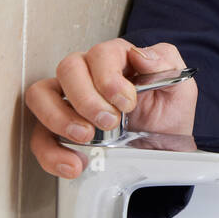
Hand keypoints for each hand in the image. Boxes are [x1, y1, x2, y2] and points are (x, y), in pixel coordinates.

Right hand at [25, 39, 196, 179]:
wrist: (164, 150)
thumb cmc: (167, 113)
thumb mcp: (179, 86)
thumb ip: (165, 63)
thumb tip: (141, 55)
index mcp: (117, 59)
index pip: (100, 54)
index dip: (108, 77)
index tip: (127, 102)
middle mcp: (88, 74)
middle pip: (68, 69)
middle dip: (86, 98)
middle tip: (109, 121)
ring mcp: (69, 101)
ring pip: (40, 95)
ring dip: (58, 117)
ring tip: (85, 138)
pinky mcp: (58, 130)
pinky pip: (39, 136)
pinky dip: (51, 152)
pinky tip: (74, 164)